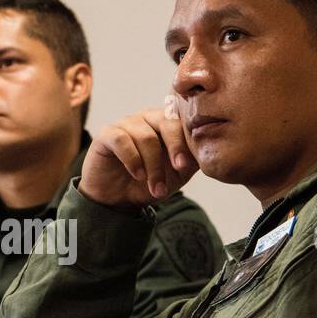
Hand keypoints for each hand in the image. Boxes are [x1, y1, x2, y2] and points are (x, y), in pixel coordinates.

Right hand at [79, 107, 198, 207]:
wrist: (117, 199)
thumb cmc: (148, 182)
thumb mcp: (176, 174)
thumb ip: (192, 160)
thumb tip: (210, 151)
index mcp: (166, 123)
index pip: (182, 121)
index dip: (187, 140)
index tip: (186, 164)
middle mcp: (147, 118)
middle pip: (166, 121)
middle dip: (175, 147)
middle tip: (178, 168)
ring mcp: (126, 123)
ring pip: (145, 136)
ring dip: (153, 166)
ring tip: (156, 188)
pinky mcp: (106, 134)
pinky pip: (121, 139)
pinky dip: (132, 159)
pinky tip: (138, 175)